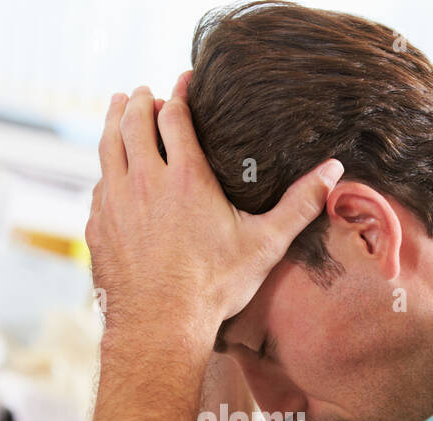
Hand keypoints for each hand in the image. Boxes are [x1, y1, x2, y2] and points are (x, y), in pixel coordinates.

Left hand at [85, 72, 342, 345]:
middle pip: (133, 122)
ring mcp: (115, 203)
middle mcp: (144, 181)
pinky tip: (110, 171)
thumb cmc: (214, 288)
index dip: (179, 93)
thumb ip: (299, 204)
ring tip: (116, 108)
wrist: (160, 327)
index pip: (174, 117)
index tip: (184, 80)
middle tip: (144, 92)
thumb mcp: (264, 245)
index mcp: (186, 177)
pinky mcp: (97, 227)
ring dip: (112, 122)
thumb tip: (334, 171)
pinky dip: (105, 168)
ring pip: (107, 147)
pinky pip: (99, 185)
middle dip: (139, 101)